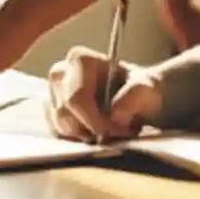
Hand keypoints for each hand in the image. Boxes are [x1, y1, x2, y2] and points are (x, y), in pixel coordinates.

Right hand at [46, 46, 161, 141]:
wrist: (135, 98)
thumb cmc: (140, 89)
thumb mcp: (147, 89)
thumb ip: (135, 97)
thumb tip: (115, 115)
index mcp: (80, 59)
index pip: (77, 97)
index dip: (96, 121)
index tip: (118, 131)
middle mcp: (61, 72)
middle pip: (64, 112)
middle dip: (91, 130)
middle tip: (116, 135)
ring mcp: (53, 93)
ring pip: (60, 125)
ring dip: (86, 135)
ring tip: (109, 132)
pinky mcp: (52, 111)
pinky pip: (58, 133)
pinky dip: (78, 139)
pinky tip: (96, 132)